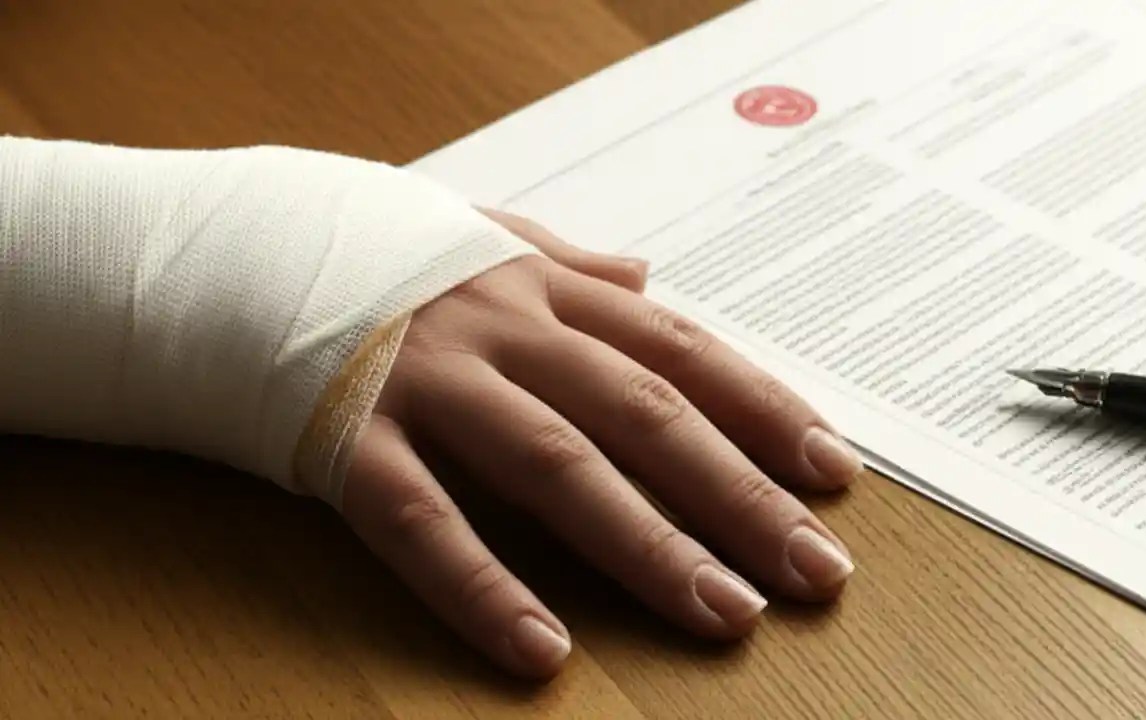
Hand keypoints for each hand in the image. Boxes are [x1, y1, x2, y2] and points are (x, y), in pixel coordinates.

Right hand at [341, 210, 862, 678]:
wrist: (224, 252)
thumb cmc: (368, 254)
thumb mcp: (478, 236)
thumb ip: (567, 261)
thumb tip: (647, 278)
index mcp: (541, 290)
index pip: (679, 352)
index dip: (763, 411)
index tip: (833, 477)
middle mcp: (503, 333)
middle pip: (644, 416)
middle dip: (738, 495)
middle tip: (815, 573)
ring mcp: (429, 384)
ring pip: (558, 466)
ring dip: (649, 545)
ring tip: (726, 615)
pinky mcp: (351, 442)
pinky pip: (424, 523)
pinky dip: (484, 588)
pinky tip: (541, 654)